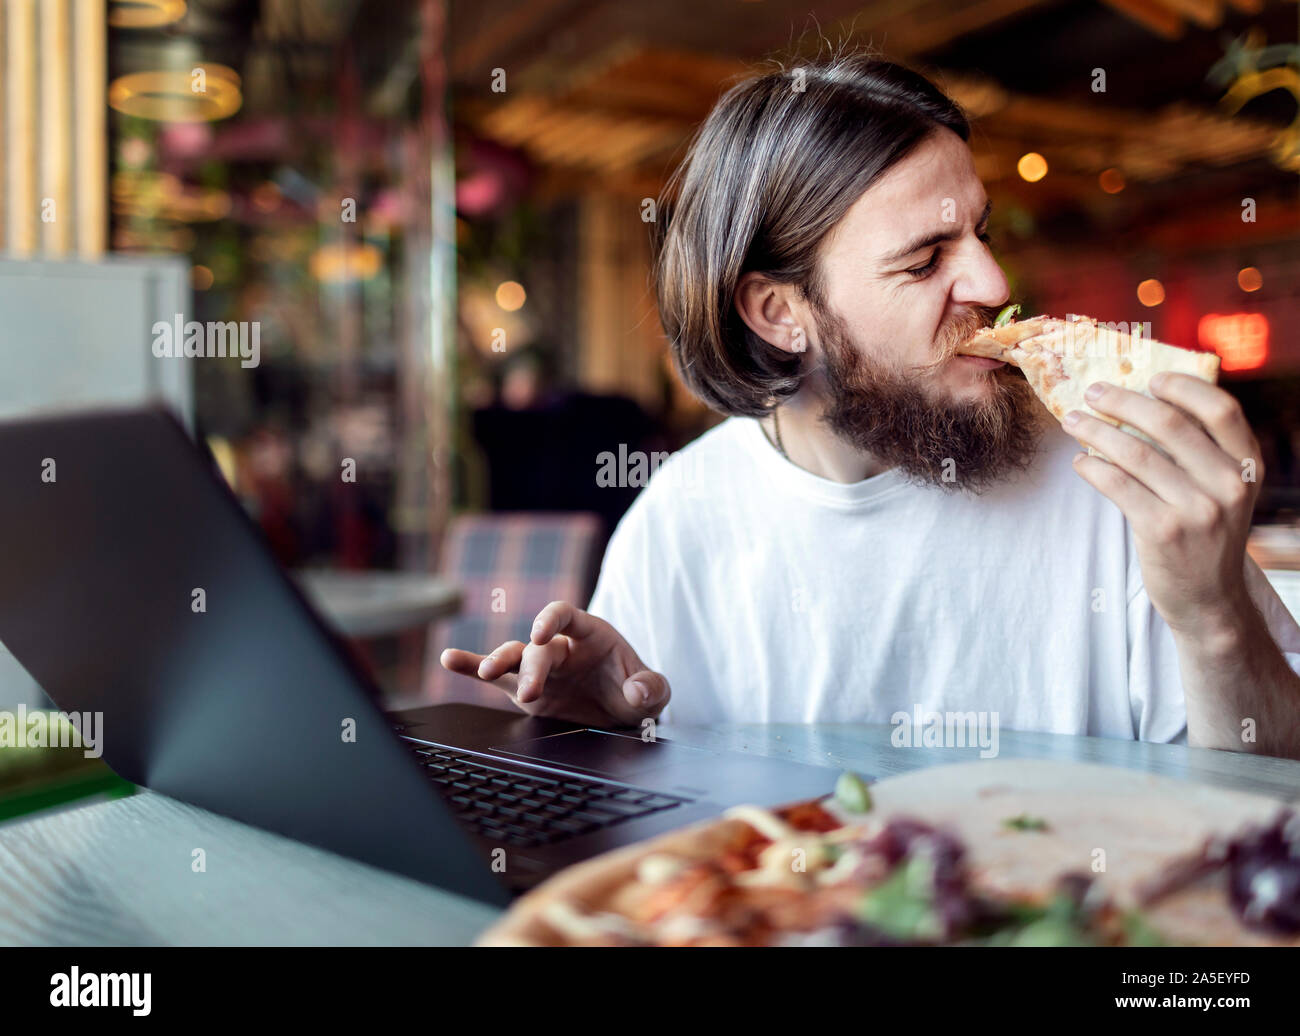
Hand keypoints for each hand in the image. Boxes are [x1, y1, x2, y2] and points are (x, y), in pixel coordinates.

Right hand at [439, 601, 669, 726]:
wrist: (625, 712)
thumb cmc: (638, 691)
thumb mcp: (655, 691)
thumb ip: (652, 687)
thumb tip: (636, 691)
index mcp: (591, 633)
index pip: (565, 615)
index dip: (550, 619)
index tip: (539, 635)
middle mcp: (561, 645)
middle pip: (536, 648)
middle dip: (530, 668)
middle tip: (529, 694)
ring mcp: (540, 668)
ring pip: (511, 657)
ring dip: (495, 662)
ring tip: (484, 672)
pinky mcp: (524, 689)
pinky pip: (496, 678)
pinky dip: (471, 667)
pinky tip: (450, 659)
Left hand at [1062, 372, 1261, 642]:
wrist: (1208, 598)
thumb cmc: (1205, 533)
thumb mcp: (1222, 490)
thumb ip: (1200, 452)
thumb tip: (1143, 400)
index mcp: (1246, 466)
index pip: (1222, 410)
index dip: (1184, 387)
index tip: (1149, 379)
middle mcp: (1228, 484)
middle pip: (1170, 423)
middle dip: (1123, 402)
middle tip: (1093, 392)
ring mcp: (1198, 509)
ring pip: (1136, 453)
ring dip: (1096, 431)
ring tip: (1073, 421)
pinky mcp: (1163, 531)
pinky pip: (1117, 485)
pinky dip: (1092, 467)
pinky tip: (1080, 462)